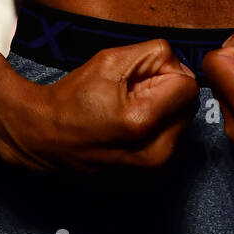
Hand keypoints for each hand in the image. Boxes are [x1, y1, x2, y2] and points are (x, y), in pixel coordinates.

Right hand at [0, 38, 199, 171]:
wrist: (44, 139)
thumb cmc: (72, 99)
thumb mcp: (111, 60)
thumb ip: (155, 54)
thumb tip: (179, 64)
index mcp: (142, 124)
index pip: (187, 85)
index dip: (165, 72)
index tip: (139, 77)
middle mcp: (155, 155)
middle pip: (188, 105)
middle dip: (167, 91)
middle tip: (133, 92)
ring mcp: (154, 172)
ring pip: (181, 122)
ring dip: (163, 109)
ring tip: (129, 110)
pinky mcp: (151, 179)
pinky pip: (171, 140)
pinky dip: (157, 128)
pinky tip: (131, 127)